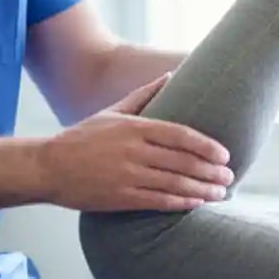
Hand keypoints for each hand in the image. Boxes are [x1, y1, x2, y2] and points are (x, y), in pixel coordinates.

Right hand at [35, 74, 234, 212]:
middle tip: (230, 176)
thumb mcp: (113, 110)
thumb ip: (144, 94)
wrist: (49, 166)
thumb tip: (171, 74)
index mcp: (135, 127)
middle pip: (182, 161)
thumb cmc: (83, 136)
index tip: (224, 154)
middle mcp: (134, 151)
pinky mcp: (120, 197)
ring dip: (202, 190)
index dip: (206, 146)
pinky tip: (196, 204)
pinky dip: (180, 203)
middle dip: (210, 171)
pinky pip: (158, 201)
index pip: (180, 135)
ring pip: (174, 184)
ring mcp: (128, 176)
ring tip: (220, 193)